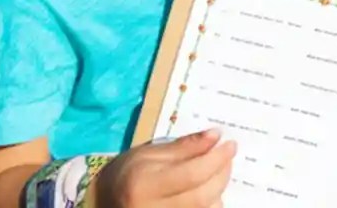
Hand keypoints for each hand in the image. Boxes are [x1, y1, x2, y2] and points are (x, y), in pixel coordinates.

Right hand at [92, 129, 235, 207]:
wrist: (107, 202)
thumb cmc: (128, 173)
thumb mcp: (149, 153)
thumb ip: (184, 147)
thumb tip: (215, 136)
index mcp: (145, 185)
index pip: (191, 174)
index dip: (215, 159)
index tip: (229, 144)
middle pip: (202, 196)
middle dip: (222, 173)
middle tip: (228, 155)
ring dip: (219, 189)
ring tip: (219, 171)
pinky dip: (211, 203)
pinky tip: (210, 190)